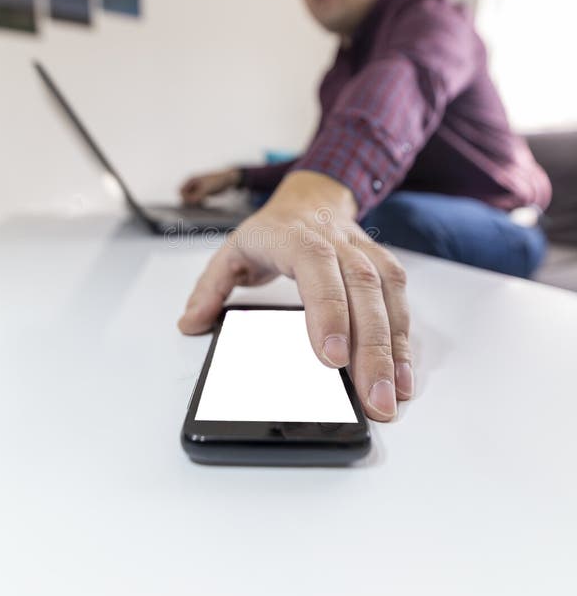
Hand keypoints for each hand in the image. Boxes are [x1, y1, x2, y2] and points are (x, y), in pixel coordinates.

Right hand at [178, 167, 240, 204]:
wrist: (228, 179)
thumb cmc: (216, 181)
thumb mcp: (205, 189)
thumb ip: (196, 196)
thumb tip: (189, 203)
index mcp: (191, 179)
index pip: (180, 191)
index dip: (184, 197)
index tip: (191, 202)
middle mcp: (192, 184)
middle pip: (185, 196)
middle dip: (189, 201)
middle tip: (196, 204)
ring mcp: (197, 189)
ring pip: (191, 199)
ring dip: (194, 203)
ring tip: (201, 203)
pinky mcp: (203, 193)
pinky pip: (197, 200)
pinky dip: (199, 203)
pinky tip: (205, 203)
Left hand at [178, 170, 412, 420]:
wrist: (313, 197)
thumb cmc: (275, 229)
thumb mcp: (233, 250)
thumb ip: (210, 287)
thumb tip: (191, 322)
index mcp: (293, 235)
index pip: (315, 266)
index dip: (328, 309)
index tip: (333, 357)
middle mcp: (336, 241)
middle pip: (361, 288)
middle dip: (371, 348)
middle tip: (371, 397)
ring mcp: (364, 253)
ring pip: (387, 295)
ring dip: (394, 348)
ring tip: (393, 395)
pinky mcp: (384, 267)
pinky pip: (400, 301)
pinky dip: (404, 340)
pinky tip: (403, 375)